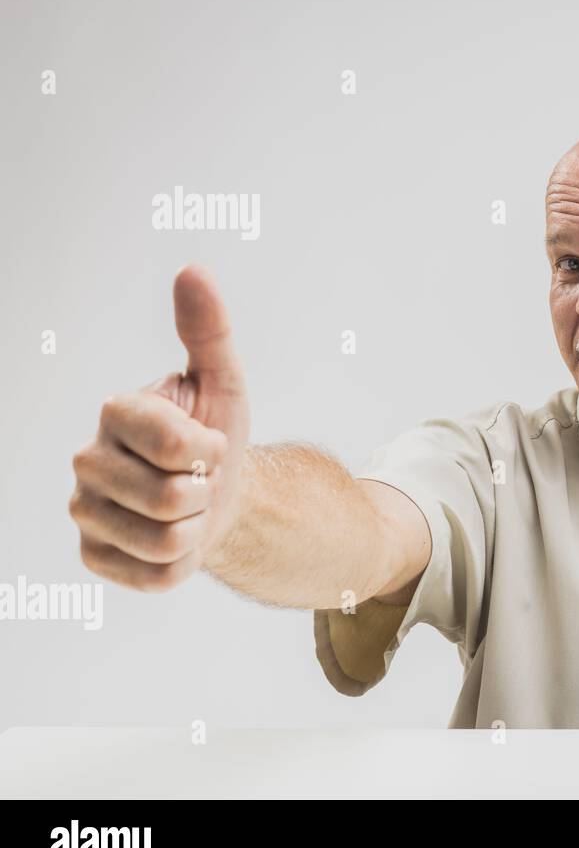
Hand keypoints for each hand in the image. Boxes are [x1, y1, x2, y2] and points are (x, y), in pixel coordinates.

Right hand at [69, 265, 249, 589]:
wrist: (217, 495)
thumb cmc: (216, 432)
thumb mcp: (223, 381)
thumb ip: (208, 330)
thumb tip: (192, 271)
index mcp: (116, 412)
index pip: (174, 444)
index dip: (211, 449)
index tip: (210, 443)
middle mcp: (87, 461)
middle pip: (172, 497)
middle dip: (207, 491)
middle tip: (200, 478)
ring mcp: (86, 512)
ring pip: (166, 541)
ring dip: (197, 528)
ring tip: (189, 508)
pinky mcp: (94, 557)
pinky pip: (156, 576)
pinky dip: (183, 563)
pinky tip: (174, 538)